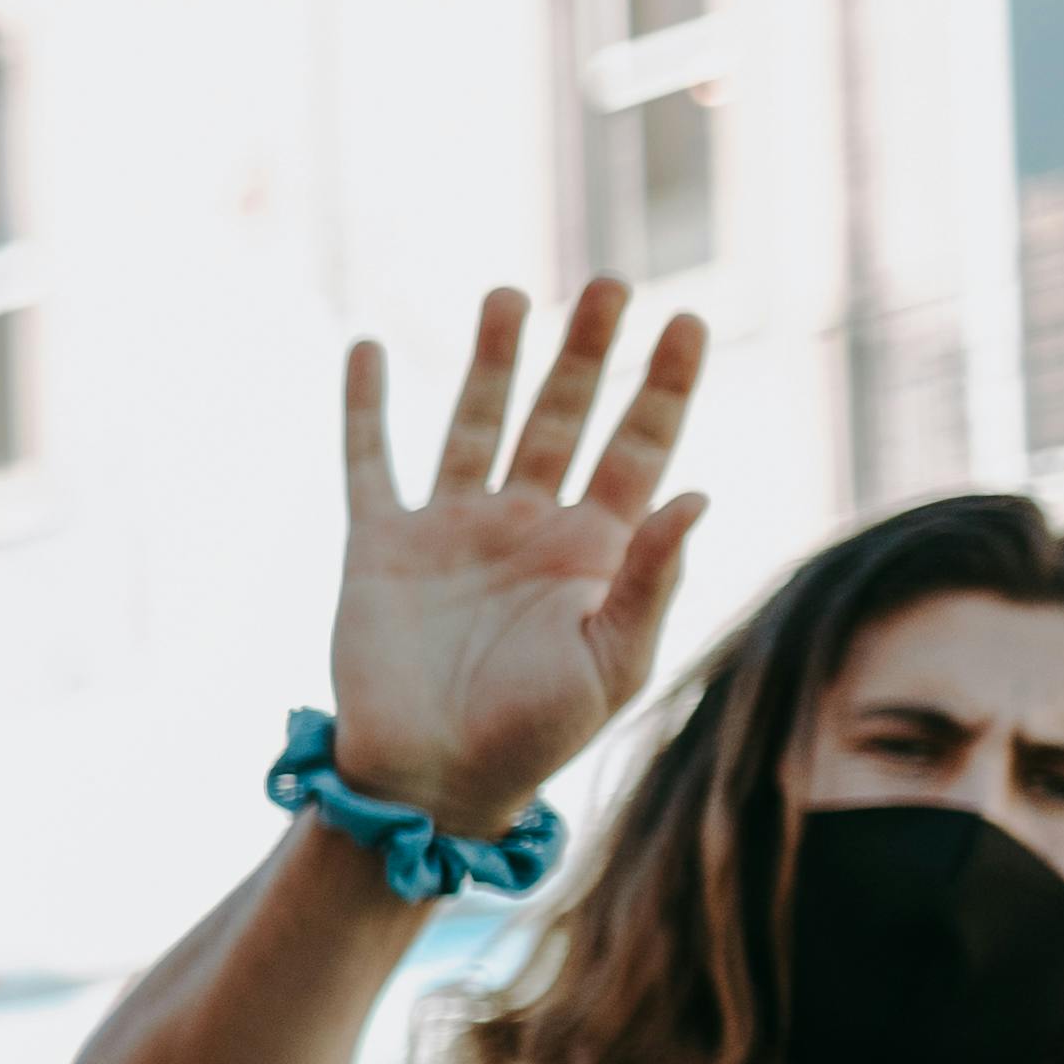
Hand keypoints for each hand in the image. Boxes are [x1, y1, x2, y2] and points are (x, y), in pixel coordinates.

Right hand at [324, 281, 706, 836]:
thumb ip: (651, 579)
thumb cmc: (533, 734)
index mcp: (592, 550)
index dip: (663, 385)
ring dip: (492, 359)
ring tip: (509, 296)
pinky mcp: (380, 546)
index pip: (638, 447)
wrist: (429, 780)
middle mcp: (525, 525)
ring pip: (475, 422)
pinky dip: (366, 408)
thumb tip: (696, 496)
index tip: (689, 321)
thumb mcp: (613, 662)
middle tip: (609, 283)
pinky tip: (367, 351)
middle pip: (562, 416)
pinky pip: (371, 463)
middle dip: (586, 351)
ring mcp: (451, 530)